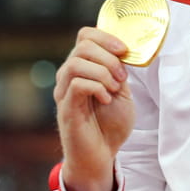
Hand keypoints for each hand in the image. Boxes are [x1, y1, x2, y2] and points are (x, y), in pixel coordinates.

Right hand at [54, 26, 135, 190]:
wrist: (102, 155)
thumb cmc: (110, 124)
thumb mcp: (122, 90)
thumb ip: (119, 69)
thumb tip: (123, 50)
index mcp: (83, 67)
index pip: (85, 35)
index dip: (106, 36)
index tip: (125, 51)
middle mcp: (69, 75)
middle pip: (83, 45)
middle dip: (109, 57)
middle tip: (122, 77)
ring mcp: (64, 91)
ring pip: (76, 63)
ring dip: (103, 72)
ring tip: (114, 89)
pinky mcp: (66, 108)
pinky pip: (77, 84)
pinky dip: (97, 87)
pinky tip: (106, 99)